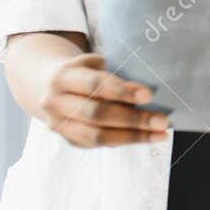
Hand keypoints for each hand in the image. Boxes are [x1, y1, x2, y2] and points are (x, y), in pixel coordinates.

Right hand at [38, 53, 168, 148]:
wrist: (47, 86)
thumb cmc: (83, 72)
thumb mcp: (94, 64)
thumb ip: (114, 76)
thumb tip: (146, 95)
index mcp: (63, 77)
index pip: (94, 85)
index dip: (122, 91)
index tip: (149, 96)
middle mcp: (55, 102)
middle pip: (96, 114)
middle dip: (133, 119)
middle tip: (162, 121)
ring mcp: (59, 124)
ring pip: (97, 136)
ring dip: (132, 136)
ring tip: (160, 134)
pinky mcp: (68, 139)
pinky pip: (98, 145)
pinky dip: (124, 141)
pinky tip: (146, 138)